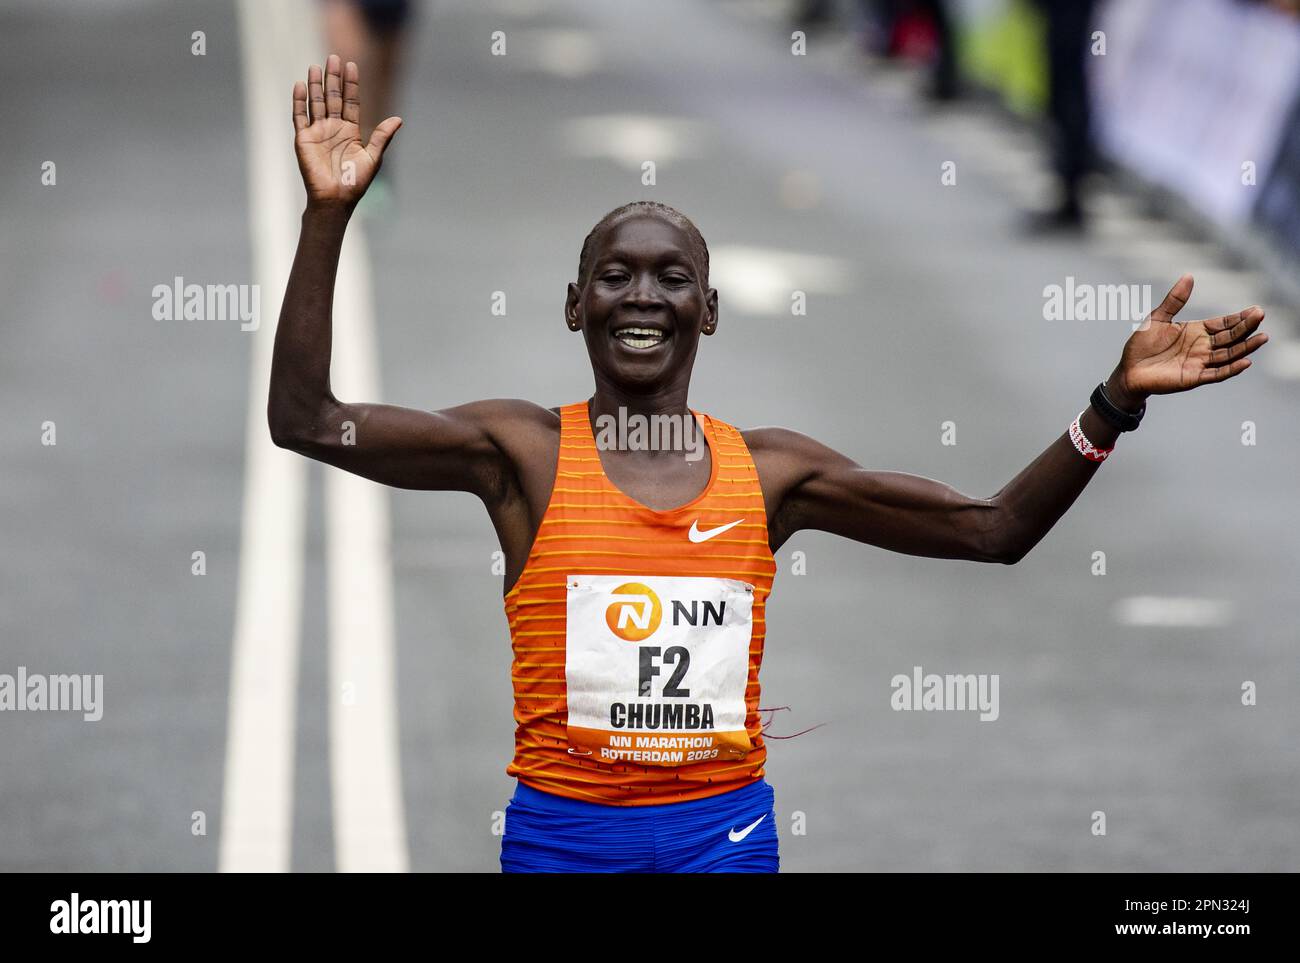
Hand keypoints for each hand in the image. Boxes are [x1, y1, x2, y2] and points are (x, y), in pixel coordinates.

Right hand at [292, 54, 401, 209]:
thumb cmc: (355, 182)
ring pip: (316, 103)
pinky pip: (299, 116)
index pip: (350, 102)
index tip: (351, 66)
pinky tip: (301, 85)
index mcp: (350, 131)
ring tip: (316, 66)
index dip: (351, 85)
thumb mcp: (373, 157)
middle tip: (334, 58)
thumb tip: (399, 119)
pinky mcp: (303, 139)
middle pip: (332, 97)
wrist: (335, 199)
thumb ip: (382, 136)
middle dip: (333, 79)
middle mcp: (333, 128)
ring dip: (316, 85)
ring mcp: (317, 132)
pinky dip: (299, 101)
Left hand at [1110, 274, 1267, 404]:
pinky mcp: (1194, 378)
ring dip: (1245, 347)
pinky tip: (1245, 362)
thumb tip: (1189, 276)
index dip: (1239, 318)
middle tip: (1261, 316)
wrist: (1128, 370)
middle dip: (1246, 327)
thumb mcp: (1158, 318)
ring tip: (1262, 337)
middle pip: (1230, 337)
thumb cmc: (1141, 344)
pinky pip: (1217, 374)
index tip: (1256, 310)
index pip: (1224, 324)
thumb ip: (1175, 300)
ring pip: (1229, 355)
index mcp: (1196, 331)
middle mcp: (1202, 347)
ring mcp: (1200, 363)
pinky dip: (1231, 369)